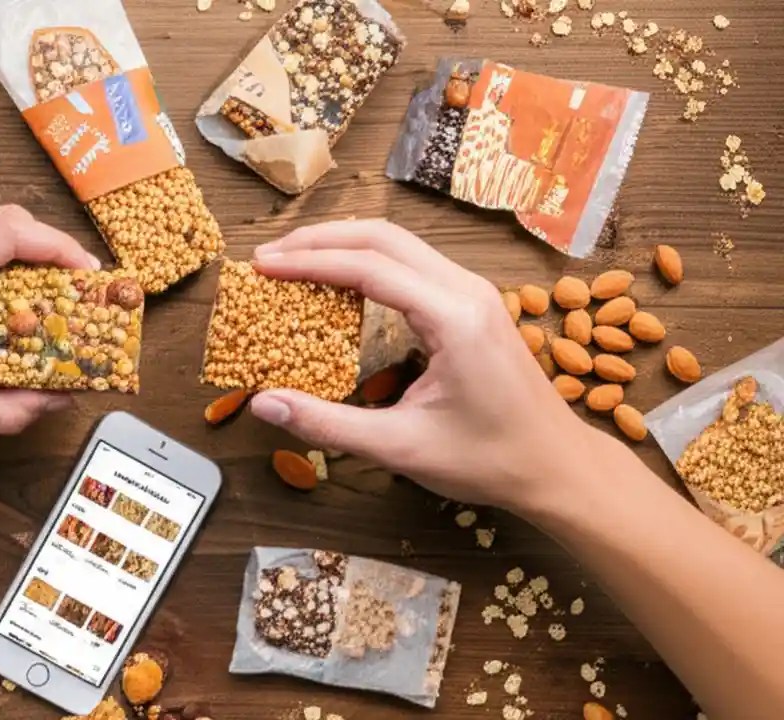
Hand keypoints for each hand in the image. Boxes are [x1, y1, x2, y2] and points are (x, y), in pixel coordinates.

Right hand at [248, 220, 604, 513]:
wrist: (556, 467)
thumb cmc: (489, 460)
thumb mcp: (400, 447)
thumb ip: (327, 424)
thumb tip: (263, 404)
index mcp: (454, 318)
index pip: (368, 267)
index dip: (309, 261)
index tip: (263, 266)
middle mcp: (466, 291)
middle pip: (383, 237)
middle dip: (320, 240)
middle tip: (269, 257)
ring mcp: (474, 293)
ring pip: (399, 244)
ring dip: (344, 245)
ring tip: (294, 262)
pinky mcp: (473, 305)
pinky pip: (413, 264)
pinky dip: (368, 262)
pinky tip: (339, 282)